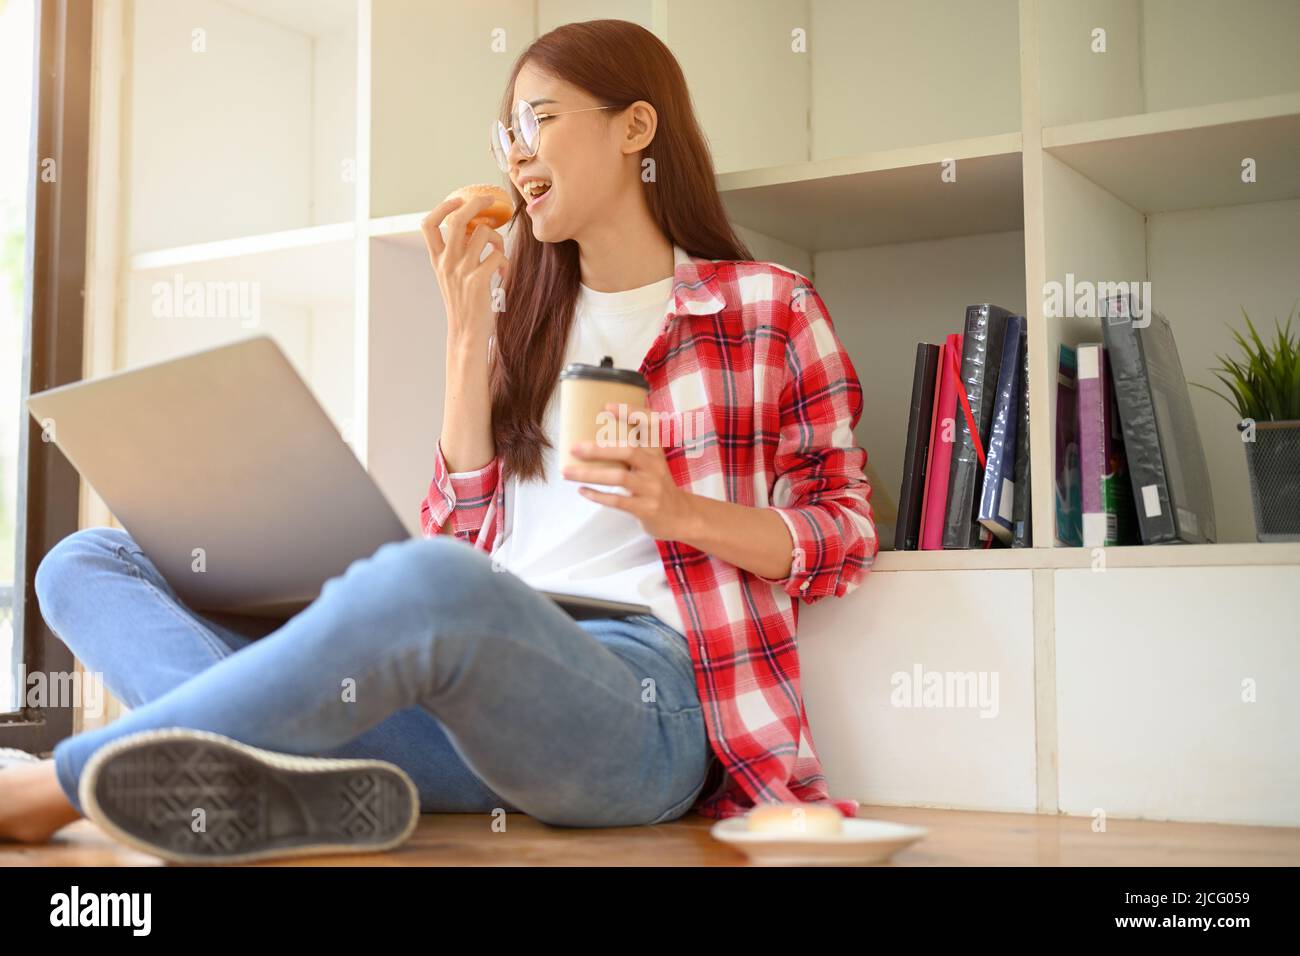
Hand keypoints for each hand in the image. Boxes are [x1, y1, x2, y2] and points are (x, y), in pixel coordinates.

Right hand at [419, 193, 508, 343]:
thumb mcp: (450, 276)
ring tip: (499, 254)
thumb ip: (456, 253)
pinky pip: (498, 256)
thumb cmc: (463, 302)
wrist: (466, 332)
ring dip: (498, 240)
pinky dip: (505, 262)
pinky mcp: (479, 280)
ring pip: (484, 233)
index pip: (428, 224)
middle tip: (490, 200)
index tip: (458, 199)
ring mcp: (462, 270)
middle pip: (459, 219)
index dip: (443, 207)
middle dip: (476, 204)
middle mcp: (447, 262)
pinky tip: (503, 275)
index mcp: (437, 259)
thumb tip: (473, 227)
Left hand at [561, 402, 697, 540]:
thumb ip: (633, 452)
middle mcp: (655, 466)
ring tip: (567, 472)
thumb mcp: (653, 464)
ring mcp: (651, 488)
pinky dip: (598, 495)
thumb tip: (592, 441)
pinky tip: (582, 491)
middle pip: (628, 451)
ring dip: (589, 474)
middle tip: (573, 448)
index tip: (606, 407)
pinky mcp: (646, 508)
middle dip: (598, 449)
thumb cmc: (657, 486)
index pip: (649, 425)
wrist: (680, 516)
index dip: (631, 412)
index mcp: (655, 452)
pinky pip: (618, 501)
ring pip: (619, 477)